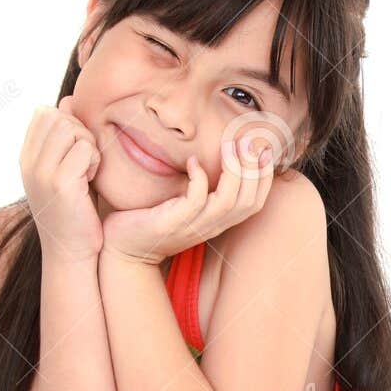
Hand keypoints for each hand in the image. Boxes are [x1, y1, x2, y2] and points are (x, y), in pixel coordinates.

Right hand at [21, 98, 101, 262]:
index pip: (45, 113)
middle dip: (80, 133)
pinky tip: (92, 182)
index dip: (68, 125)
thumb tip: (68, 100)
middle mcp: (28, 163)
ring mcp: (42, 173)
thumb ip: (65, 138)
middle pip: (59, 117)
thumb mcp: (66, 171)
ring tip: (89, 172)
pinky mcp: (61, 184)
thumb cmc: (76, 212)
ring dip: (89, 147)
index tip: (76, 153)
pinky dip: (96, 162)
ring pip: (72, 129)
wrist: (72, 253)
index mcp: (27, 158)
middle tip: (87, 163)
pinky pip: (85, 149)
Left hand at [100, 125, 276, 265]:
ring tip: (227, 145)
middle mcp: (212, 226)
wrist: (126, 248)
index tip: (262, 149)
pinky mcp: (173, 223)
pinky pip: (196, 200)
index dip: (264, 176)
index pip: (255, 203)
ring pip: (228, 201)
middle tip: (246, 142)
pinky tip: (191, 162)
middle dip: (253, 169)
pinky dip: (199, 177)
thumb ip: (204, 190)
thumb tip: (216, 160)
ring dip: (232, 170)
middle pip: (248, 201)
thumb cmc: (154, 220)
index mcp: (219, 221)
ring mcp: (193, 226)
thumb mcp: (187, 206)